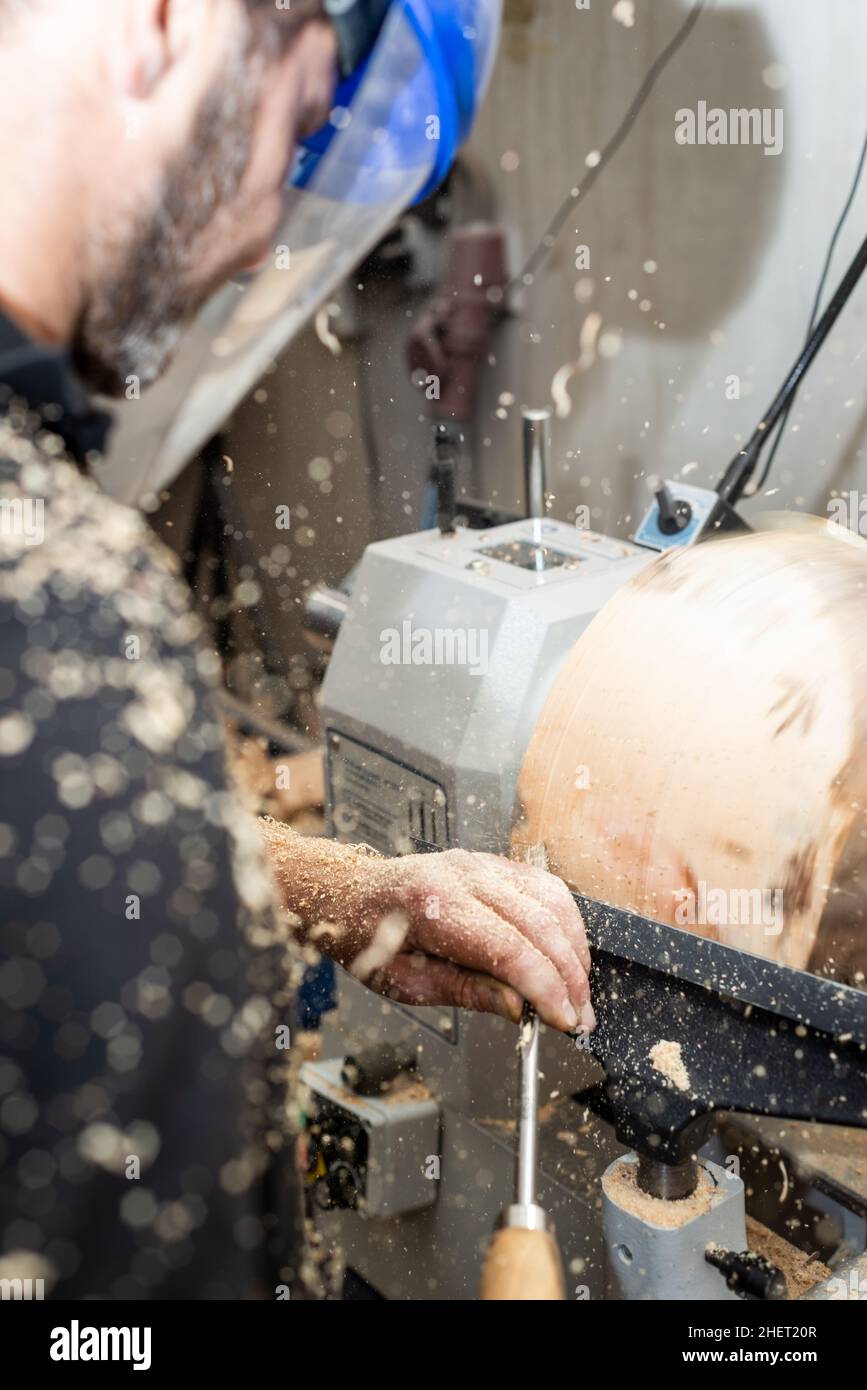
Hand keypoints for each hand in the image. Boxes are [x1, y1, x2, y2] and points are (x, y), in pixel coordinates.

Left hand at [346, 848, 593, 1033]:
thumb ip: (467, 993)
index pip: (511, 950)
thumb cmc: (370, 939)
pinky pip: (545, 887)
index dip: (547, 989)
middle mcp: (464, 875)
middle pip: (540, 926)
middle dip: (570, 978)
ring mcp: (481, 863)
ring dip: (575, 950)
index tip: (564, 1021)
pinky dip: (565, 922)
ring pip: (552, 902)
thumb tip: (520, 1008)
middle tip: (580, 1016)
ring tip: (578, 991)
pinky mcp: (494, 862)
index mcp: (434, 907)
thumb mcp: (408, 984)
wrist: (353, 894)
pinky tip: (567, 952)